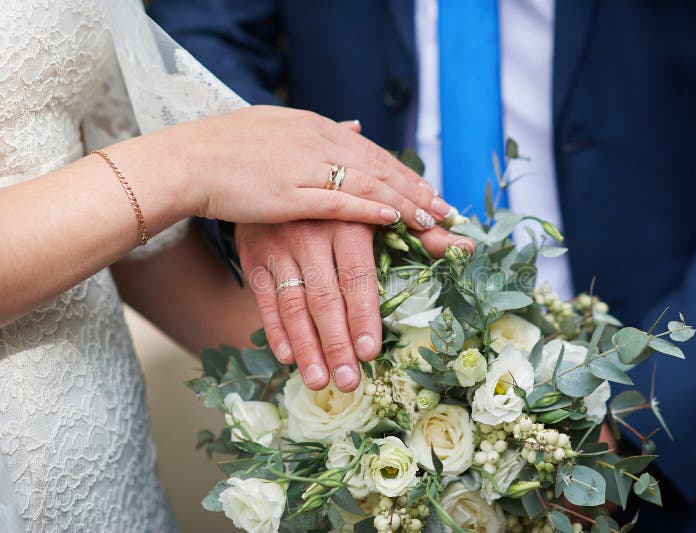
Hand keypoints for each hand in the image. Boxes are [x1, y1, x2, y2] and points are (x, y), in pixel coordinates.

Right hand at [167, 106, 453, 227]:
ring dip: (403, 203)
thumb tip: (354, 126)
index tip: (430, 192)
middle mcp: (316, 143)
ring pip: (366, 185)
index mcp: (316, 128)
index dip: (405, 174)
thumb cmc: (229, 149)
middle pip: (379, 169)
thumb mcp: (280, 127)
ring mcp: (304, 168)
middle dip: (416, 191)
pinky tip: (393, 219)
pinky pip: (337, 203)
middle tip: (445, 210)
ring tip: (431, 220)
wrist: (189, 161)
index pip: (372, 153)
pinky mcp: (289, 195)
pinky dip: (369, 210)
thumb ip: (320, 132)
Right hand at [236, 220, 470, 391]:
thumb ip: (423, 232)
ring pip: (293, 304)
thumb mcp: (382, 206)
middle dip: (337, 344)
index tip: (370, 352)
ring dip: (307, 347)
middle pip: (324, 298)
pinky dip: (274, 330)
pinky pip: (264, 298)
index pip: (357, 277)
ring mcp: (279, 246)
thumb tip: (468, 247)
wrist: (285, 167)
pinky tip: (288, 358)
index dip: (363, 316)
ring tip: (321, 382)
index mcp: (348, 221)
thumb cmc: (347, 198)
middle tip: (350, 382)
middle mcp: (310, 233)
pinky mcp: (255, 255)